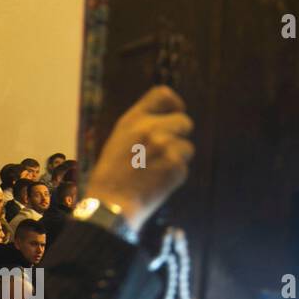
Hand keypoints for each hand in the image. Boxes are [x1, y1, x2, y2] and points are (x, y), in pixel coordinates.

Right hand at [86, 85, 193, 231]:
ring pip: (187, 147)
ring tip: (156, 171)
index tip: (175, 113)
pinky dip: (174, 176)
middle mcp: (151, 128)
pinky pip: (184, 167)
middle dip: (179, 136)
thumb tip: (166, 120)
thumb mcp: (118, 140)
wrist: (110, 204)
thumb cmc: (112, 176)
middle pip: (184, 121)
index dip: (174, 103)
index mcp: (134, 119)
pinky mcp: (176, 166)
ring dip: (177, 158)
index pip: (163, 94)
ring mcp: (165, 147)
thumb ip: (141, 126)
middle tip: (164, 153)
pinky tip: (156, 183)